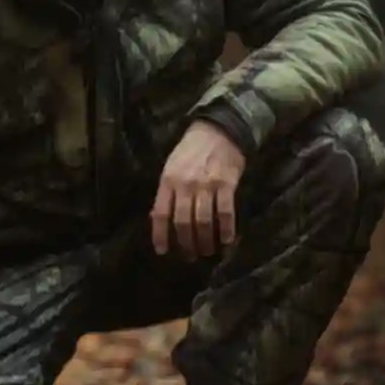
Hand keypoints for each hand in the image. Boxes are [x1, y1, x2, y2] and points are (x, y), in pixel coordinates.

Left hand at [150, 119, 245, 258]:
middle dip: (186, 244)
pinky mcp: (226, 185)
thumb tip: (158, 218)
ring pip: (203, 222)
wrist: (219, 129)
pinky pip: (225, 213)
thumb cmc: (192, 149)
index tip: (163, 252)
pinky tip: (226, 240)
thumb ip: (167, 191)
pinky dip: (226, 230)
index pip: (161, 214)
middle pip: (183, 223)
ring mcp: (206, 185)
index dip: (161, 236)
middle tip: (190, 256)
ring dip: (205, 242)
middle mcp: (185, 185)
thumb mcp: (171, 166)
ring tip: (207, 251)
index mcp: (168, 180)